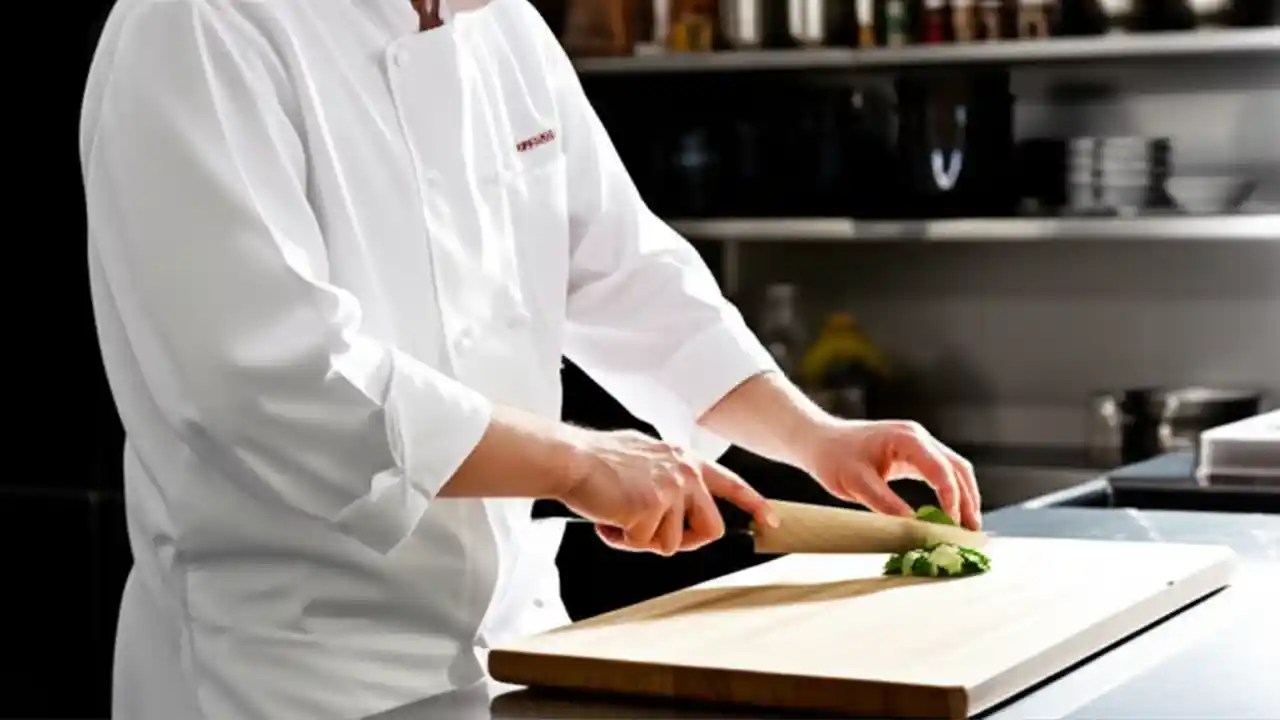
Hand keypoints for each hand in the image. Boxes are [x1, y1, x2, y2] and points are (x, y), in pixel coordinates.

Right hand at [560, 429, 779, 555]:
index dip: (753, 503)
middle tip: (650, 534)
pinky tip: (609, 520)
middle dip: (683, 540)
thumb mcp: (645, 457)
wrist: (571, 459)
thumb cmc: (597, 461)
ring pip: (671, 542)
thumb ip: (666, 475)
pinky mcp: (651, 508)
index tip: (771, 520)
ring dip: (642, 538)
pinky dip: (623, 540)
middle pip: (710, 528)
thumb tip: (671, 505)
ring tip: (618, 516)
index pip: (730, 483)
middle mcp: (684, 473)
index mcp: (684, 459)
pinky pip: (645, 545)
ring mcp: (671, 490)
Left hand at [799, 419, 981, 529]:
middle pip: (957, 467)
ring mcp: (917, 443)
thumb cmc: (833, 458)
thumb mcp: (856, 483)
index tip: (951, 525)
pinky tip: (951, 513)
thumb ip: (885, 503)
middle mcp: (918, 437)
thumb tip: (914, 526)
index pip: (941, 469)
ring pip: (954, 468)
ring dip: (964, 496)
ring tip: (969, 527)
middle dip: (967, 499)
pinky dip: (950, 491)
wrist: (818, 441)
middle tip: (972, 531)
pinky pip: (940, 471)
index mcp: (907, 438)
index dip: (951, 498)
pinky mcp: (913, 453)